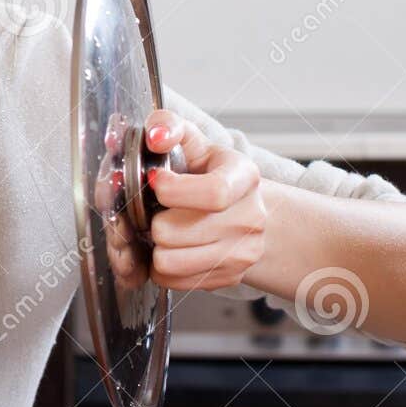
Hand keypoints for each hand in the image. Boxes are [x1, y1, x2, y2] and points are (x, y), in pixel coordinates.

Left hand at [98, 110, 265, 291]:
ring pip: (170, 261)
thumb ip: (168, 126)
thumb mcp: (192, 141)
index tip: (157, 182)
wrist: (242, 209)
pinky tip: (170, 248)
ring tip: (163, 230)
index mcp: (244, 176)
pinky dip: (161, 267)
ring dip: (155, 246)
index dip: (172, 191)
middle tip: (155, 212)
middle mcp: (251, 217)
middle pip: (177, 232)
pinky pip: (174, 281)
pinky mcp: (229, 277)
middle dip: (153, 220)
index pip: (213, 193)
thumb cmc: (210, 173)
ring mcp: (243, 252)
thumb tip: (157, 136)